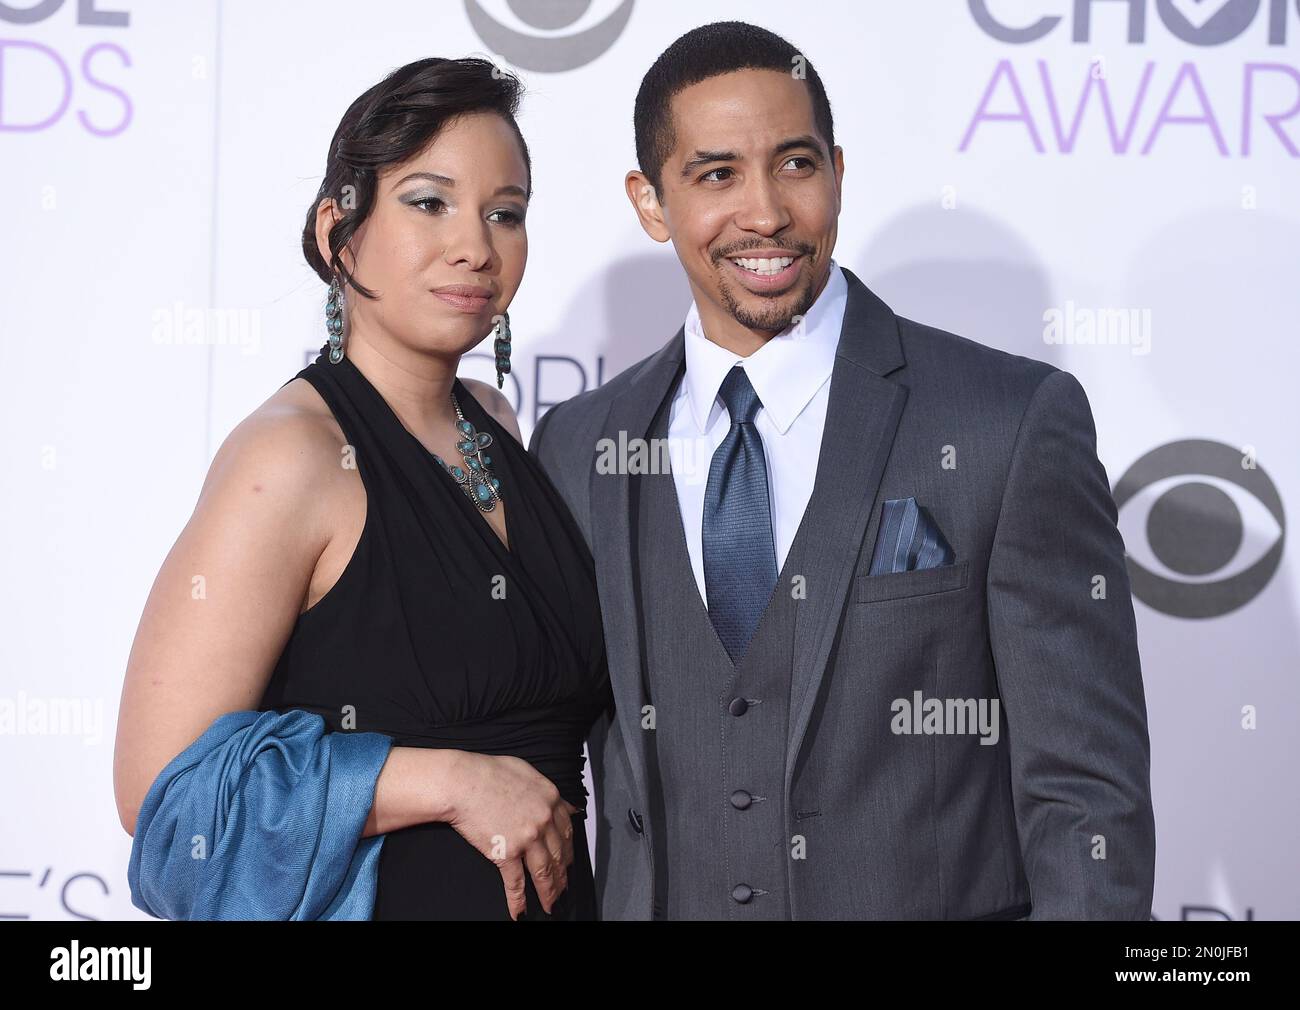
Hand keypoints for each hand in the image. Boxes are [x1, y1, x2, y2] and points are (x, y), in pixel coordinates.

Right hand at [443, 751, 579, 919]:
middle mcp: (543, 819)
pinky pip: (516, 883)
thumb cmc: (487, 772)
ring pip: (544, 872)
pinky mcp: (506, 853)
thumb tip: (564, 804)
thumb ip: (547, 790)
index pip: (568, 831)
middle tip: (564, 889)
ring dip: (549, 893)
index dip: (569, 851)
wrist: (461, 781)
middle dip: (563, 876)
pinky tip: (520, 913)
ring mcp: (527, 838)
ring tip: (550, 906)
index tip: (569, 862)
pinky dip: (518, 902)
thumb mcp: (526, 771)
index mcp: (550, 798)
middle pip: (560, 855)